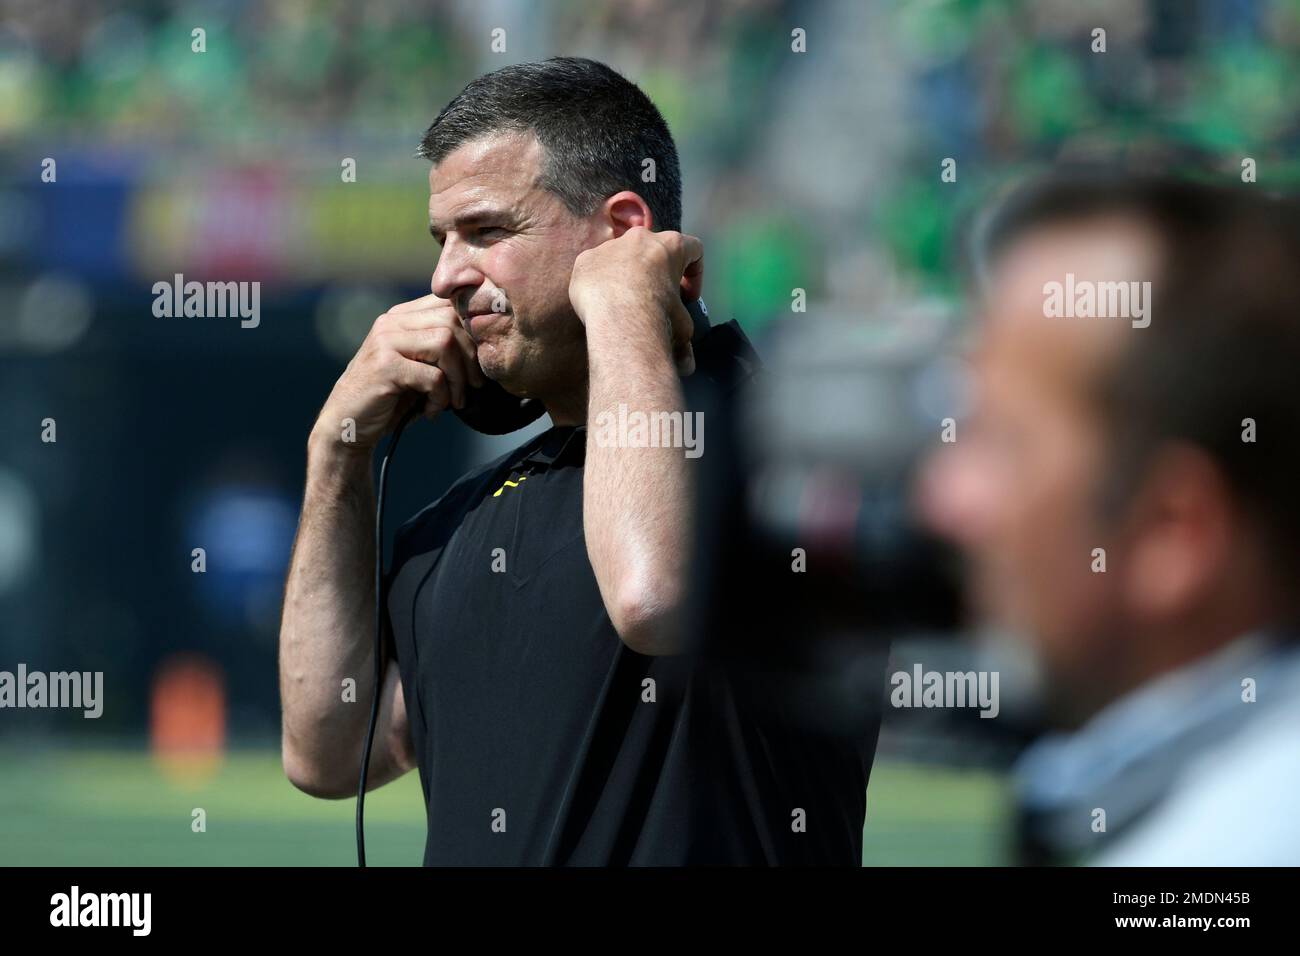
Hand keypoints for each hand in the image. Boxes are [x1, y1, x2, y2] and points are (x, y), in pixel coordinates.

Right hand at [310, 293, 485, 455]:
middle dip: (472, 358)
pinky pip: (432, 375)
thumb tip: (489, 344)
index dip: (474, 333)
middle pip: (452, 321)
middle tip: (474, 386)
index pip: (451, 305)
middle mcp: (392, 322)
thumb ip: (444, 349)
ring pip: (445, 343)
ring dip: (458, 379)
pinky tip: (431, 411)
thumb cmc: (392, 398)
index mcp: (402, 316)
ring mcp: (385, 341)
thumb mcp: (420, 368)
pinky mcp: (384, 366)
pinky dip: (440, 397)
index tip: (480, 365)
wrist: (349, 424)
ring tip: (454, 401)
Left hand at [569, 226, 703, 374]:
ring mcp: (609, 246)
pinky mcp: (585, 259)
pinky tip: (602, 304)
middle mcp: (640, 238)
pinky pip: (596, 268)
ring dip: (627, 275)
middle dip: (658, 272)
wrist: (618, 321)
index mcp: (672, 246)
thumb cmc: (659, 318)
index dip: (694, 275)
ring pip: (621, 256)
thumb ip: (683, 330)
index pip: (694, 250)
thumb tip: (684, 360)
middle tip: (656, 298)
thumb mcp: (682, 327)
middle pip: (654, 249)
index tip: (688, 297)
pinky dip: (600, 282)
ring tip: (624, 303)